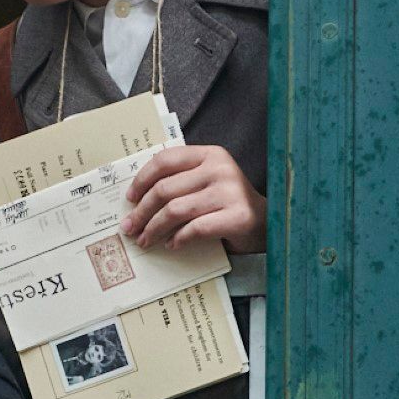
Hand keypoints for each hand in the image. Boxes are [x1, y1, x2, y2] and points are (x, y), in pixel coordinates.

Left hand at [120, 145, 265, 253]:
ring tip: (145, 240)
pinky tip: (171, 244)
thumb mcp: (205, 182)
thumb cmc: (227, 204)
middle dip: (142, 212)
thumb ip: (180, 181)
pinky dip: (178, 239)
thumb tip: (135, 200)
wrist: (267, 223)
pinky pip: (195, 229)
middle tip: (130, 228)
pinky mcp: (237, 216)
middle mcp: (220, 169)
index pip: (165, 160)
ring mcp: (230, 192)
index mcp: (210, 154)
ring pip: (176, 211)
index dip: (142, 180)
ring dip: (154, 228)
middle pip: (165, 189)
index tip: (130, 198)